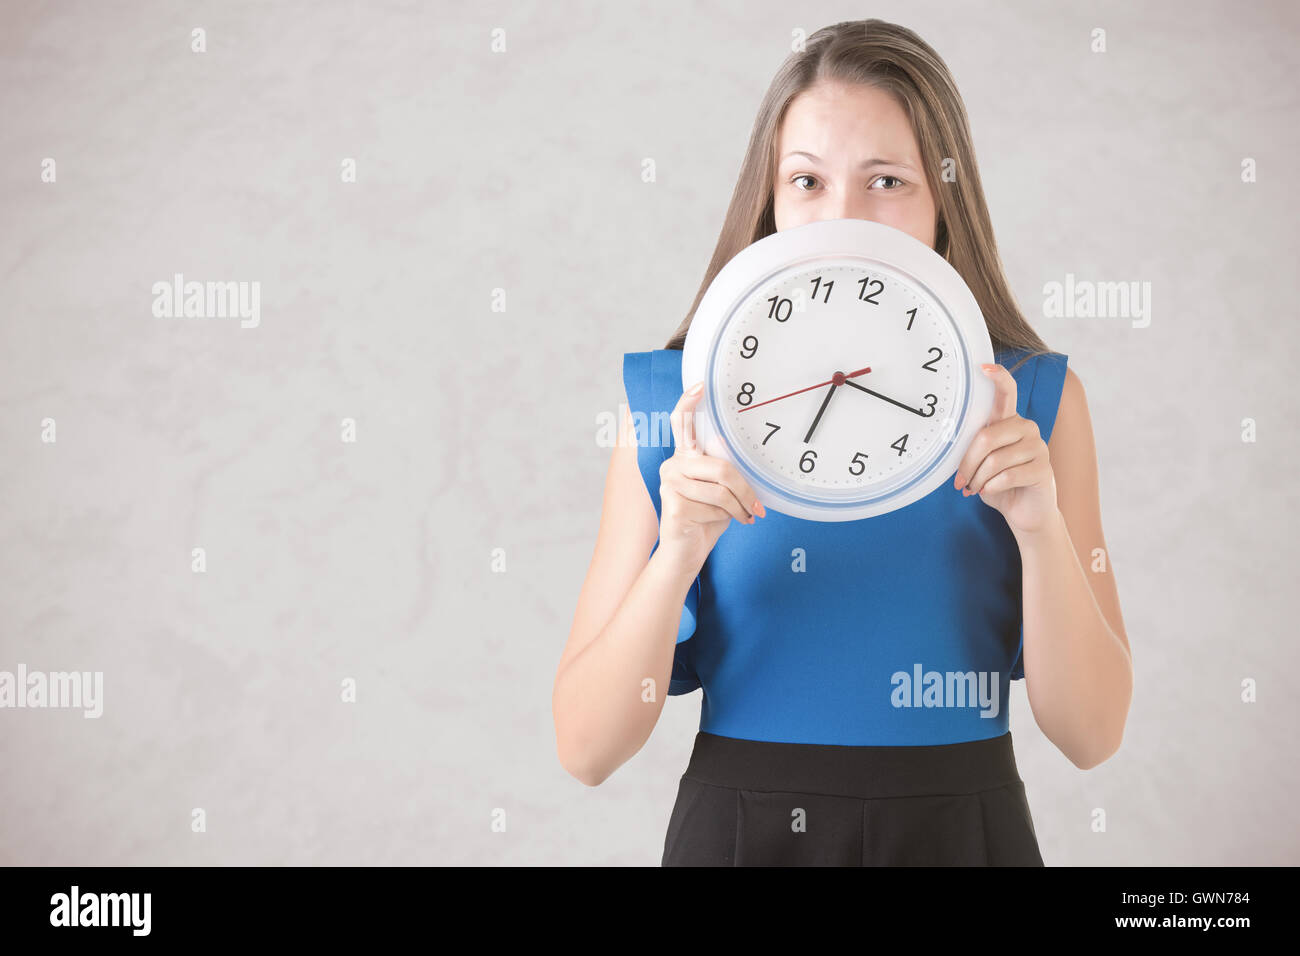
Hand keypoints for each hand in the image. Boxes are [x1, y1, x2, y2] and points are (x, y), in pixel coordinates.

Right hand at [656, 380, 765, 569]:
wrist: (687, 552)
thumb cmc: (706, 518)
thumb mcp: (721, 491)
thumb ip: (724, 470)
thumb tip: (730, 451)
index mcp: (685, 456)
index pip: (682, 423)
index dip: (689, 403)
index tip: (700, 386)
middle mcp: (673, 465)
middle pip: (720, 466)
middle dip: (745, 489)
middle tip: (757, 507)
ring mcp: (669, 483)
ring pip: (720, 490)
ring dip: (739, 508)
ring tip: (744, 517)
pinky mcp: (672, 504)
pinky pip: (713, 508)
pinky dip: (727, 519)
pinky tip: (724, 524)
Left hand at [953, 363, 1057, 535]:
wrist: (1025, 511)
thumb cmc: (998, 482)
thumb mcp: (982, 462)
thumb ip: (973, 447)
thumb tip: (947, 445)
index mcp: (1009, 421)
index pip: (1007, 392)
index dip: (997, 377)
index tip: (982, 367)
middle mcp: (1026, 428)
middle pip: (986, 437)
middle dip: (967, 463)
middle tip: (959, 481)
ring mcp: (1038, 446)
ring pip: (994, 460)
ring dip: (977, 479)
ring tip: (973, 488)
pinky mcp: (1044, 468)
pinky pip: (1007, 476)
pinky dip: (991, 487)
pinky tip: (987, 492)